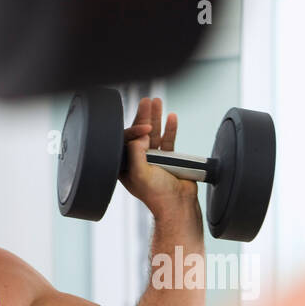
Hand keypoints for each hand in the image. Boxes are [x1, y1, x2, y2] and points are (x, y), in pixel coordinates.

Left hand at [120, 97, 198, 216]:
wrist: (179, 204)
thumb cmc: (157, 194)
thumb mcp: (140, 174)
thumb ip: (136, 153)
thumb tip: (139, 135)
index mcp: (125, 166)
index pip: (126, 141)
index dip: (135, 131)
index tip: (146, 129)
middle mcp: (138, 161)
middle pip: (140, 133)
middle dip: (143, 116)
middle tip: (146, 101)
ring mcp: (154, 159)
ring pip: (154, 133)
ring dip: (156, 117)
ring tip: (157, 101)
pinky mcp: (169, 159)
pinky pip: (168, 140)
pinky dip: (170, 128)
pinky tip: (172, 117)